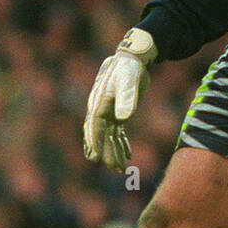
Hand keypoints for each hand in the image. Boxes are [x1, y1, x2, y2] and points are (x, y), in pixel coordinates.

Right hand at [83, 28, 157, 171]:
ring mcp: (109, 112)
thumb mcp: (129, 82)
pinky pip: (117, 132)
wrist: (132, 59)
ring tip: (121, 168)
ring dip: (114, 151)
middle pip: (100, 135)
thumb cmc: (129, 69)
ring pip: (109, 136)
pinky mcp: (118, 112)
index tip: (96, 157)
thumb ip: (127, 99)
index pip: (95, 126)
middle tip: (114, 168)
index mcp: (99, 103)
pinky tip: (128, 155)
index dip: (94, 142)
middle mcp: (100, 110)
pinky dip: (121, 143)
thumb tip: (123, 118)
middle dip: (106, 152)